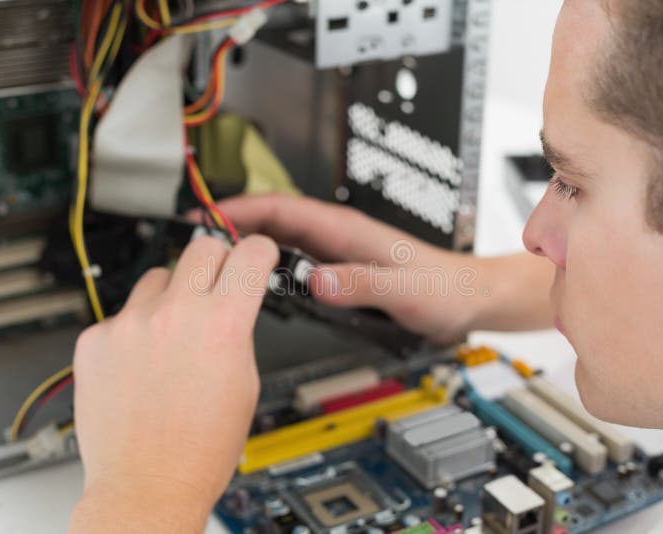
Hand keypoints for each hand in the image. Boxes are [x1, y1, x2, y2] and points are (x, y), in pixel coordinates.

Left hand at [69, 235, 278, 533]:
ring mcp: (130, 324)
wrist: (147, 484)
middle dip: (216, 262)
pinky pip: (122, 313)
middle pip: (202, 248)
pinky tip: (140, 363)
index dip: (259, 252)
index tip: (255, 256)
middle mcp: (175, 314)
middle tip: (215, 286)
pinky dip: (135, 330)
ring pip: (157, 276)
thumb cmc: (200, 448)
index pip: (251, 253)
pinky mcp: (96, 339)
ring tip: (172, 335)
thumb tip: (231, 303)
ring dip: (170, 295)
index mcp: (222, 324)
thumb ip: (237, 330)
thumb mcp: (245, 382)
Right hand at [216, 195, 494, 342]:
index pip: (283, 208)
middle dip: (232, 226)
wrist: (467, 300)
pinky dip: (269, 269)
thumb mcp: (404, 291)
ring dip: (247, 247)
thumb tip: (316, 281)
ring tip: (214, 263)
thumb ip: (361, 285)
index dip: (241, 208)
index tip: (206, 217)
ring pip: (281, 242)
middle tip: (195, 243)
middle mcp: (338, 237)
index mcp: (347, 230)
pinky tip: (256, 284)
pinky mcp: (342, 272)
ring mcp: (338, 254)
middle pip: (273, 221)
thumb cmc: (444, 288)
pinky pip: (295, 264)